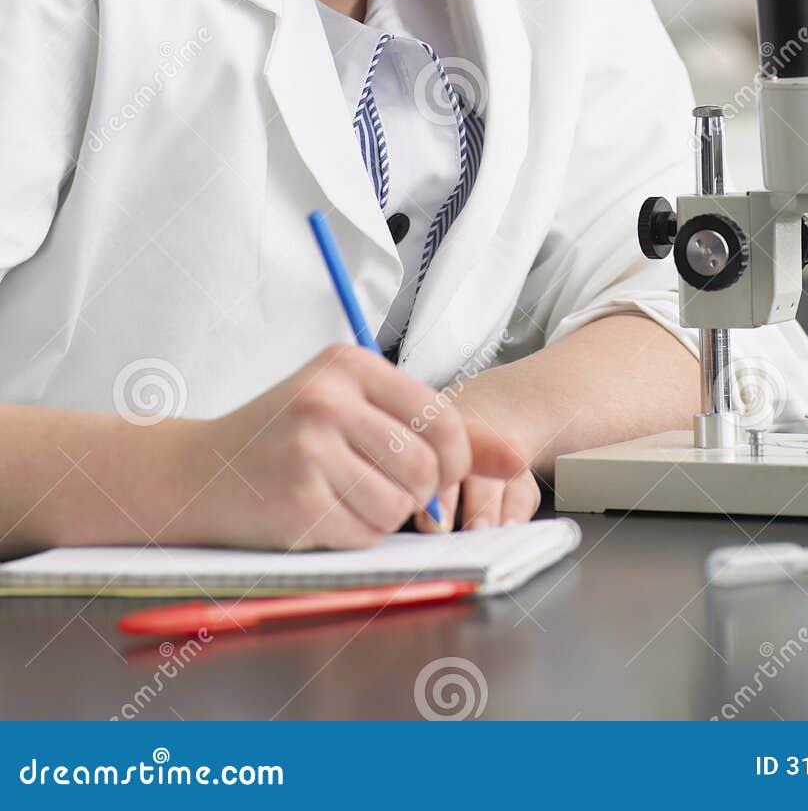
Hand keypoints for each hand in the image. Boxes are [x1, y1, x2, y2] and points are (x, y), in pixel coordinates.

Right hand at [172, 344, 523, 550]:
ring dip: (386, 517)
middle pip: (425, 467)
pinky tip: (324, 515)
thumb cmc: (286, 436)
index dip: (456, 458)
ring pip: (398, 505)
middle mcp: (328, 398)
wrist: (197, 470)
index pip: (441, 416)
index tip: (440, 472)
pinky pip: (363, 534)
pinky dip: (356, 536)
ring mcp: (308, 448)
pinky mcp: (294, 499)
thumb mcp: (355, 408)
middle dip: (420, 494)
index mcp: (349, 364)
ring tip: (348, 498)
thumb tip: (517, 457)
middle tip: (387, 490)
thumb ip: (437, 428)